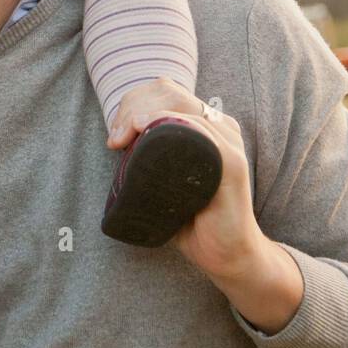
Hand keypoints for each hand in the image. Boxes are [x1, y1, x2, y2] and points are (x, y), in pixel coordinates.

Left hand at [108, 79, 303, 331]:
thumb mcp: (168, 180)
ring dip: (144, 114)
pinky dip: (171, 124)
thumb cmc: (194, 219)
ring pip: (181, 106)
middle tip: (115, 139)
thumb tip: (115, 143)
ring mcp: (229, 143)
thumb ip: (152, 158)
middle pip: (169, 92)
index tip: (115, 135)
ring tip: (123, 137)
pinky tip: (147, 129)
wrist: (227, 255)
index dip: (134, 102)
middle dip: (133, 106)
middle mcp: (221, 127)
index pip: (166, 91)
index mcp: (207, 125)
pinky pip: (202, 132)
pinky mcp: (233, 165)